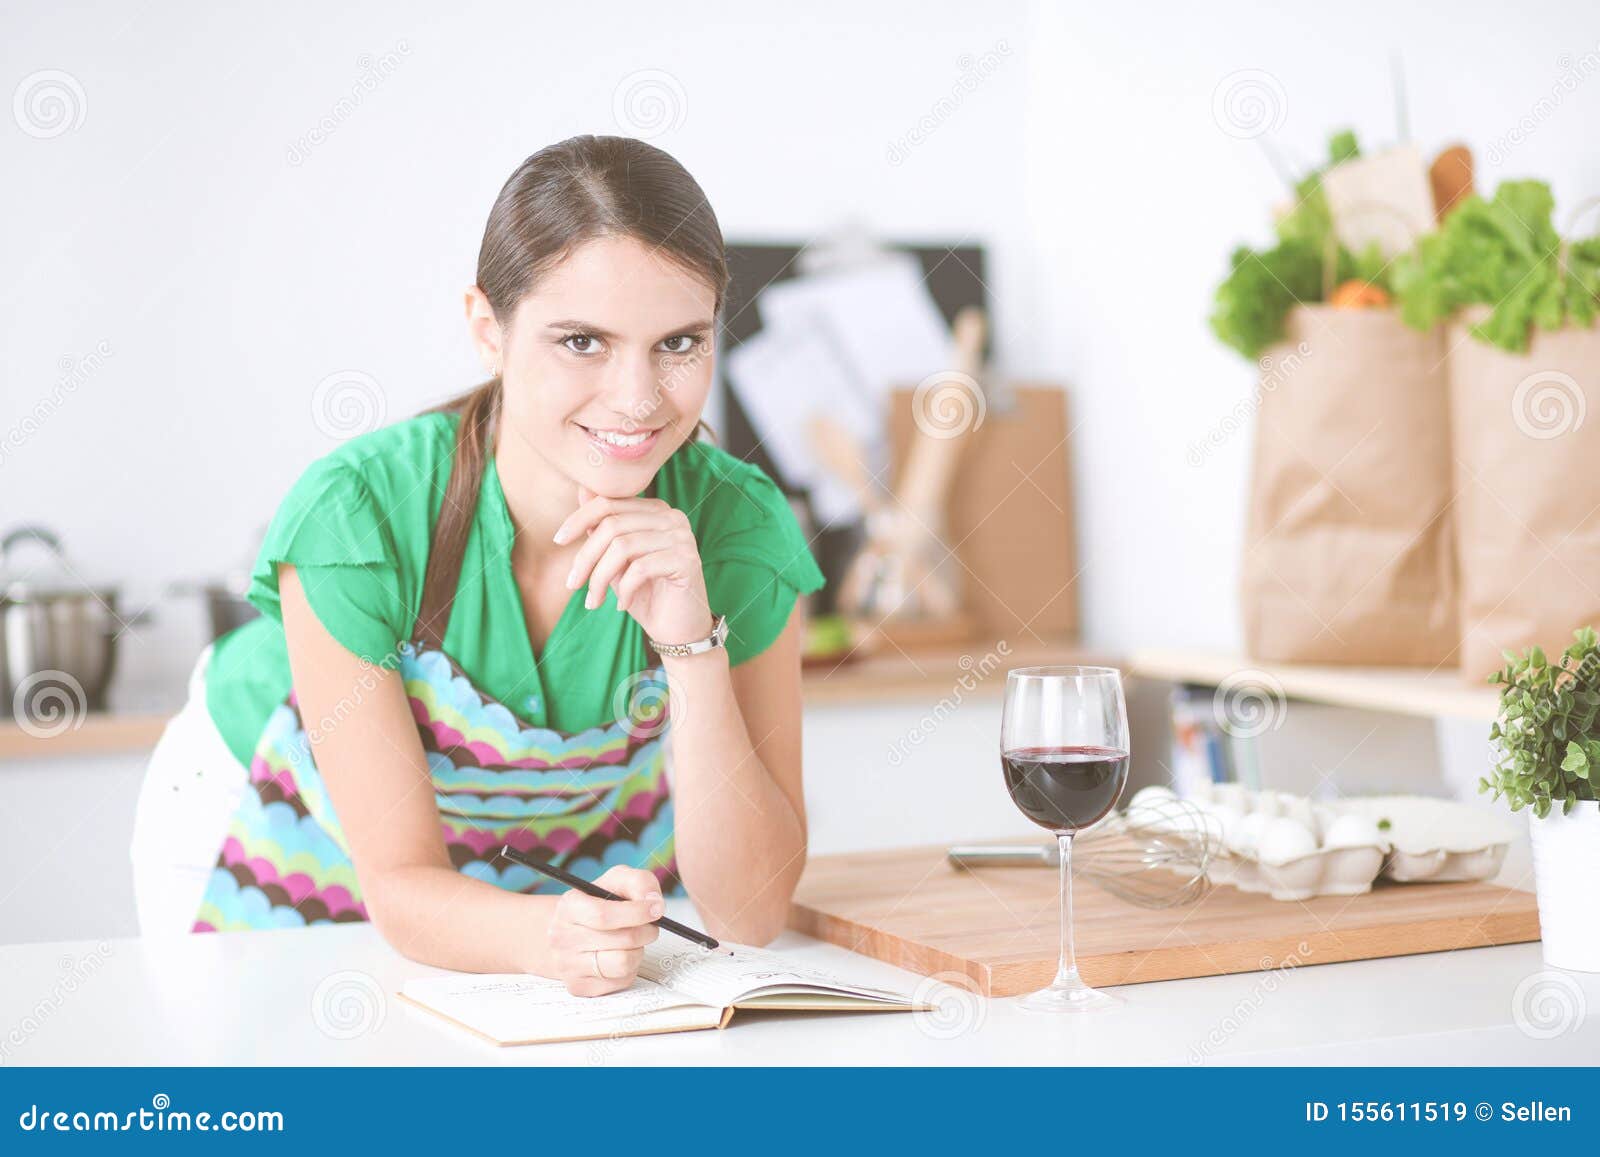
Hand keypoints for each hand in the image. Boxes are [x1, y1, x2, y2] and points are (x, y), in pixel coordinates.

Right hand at [545, 865, 662, 996]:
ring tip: (634, 942)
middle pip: (621, 939)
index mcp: (568, 907)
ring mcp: (568, 965)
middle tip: (650, 926)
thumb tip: (655, 902)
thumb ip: (639, 882)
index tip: (656, 909)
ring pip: (623, 964)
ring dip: (638, 951)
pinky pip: (621, 981)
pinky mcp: (579, 986)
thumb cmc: (599, 904)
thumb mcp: (616, 881)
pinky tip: (621, 955)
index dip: (637, 913)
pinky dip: (630, 968)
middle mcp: (562, 937)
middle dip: (646, 931)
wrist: (571, 933)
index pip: (603, 915)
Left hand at [554, 486, 714, 646]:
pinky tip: (622, 605)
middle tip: (573, 584)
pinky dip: (625, 590)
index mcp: (655, 510)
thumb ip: (603, 526)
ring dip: (600, 578)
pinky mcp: (687, 560)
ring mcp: (682, 537)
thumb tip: (582, 489)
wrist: (678, 629)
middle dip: (586, 557)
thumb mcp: (616, 560)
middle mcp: (672, 517)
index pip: (609, 503)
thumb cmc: (645, 594)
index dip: (579, 519)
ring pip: (622, 547)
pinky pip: (641, 568)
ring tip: (594, 601)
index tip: (558, 541)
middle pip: (613, 525)